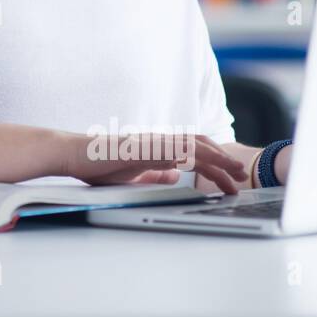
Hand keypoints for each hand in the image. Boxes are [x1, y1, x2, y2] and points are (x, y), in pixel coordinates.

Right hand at [61, 132, 250, 195]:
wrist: (74, 153)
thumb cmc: (97, 164)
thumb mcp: (132, 174)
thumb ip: (155, 173)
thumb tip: (177, 176)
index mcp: (156, 146)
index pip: (192, 147)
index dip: (214, 159)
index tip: (230, 175)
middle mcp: (158, 140)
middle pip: (200, 144)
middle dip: (224, 159)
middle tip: (242, 175)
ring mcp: (152, 142)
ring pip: (195, 147)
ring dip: (219, 160)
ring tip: (236, 175)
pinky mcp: (145, 148)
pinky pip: (178, 152)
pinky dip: (197, 159)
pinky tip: (210, 168)